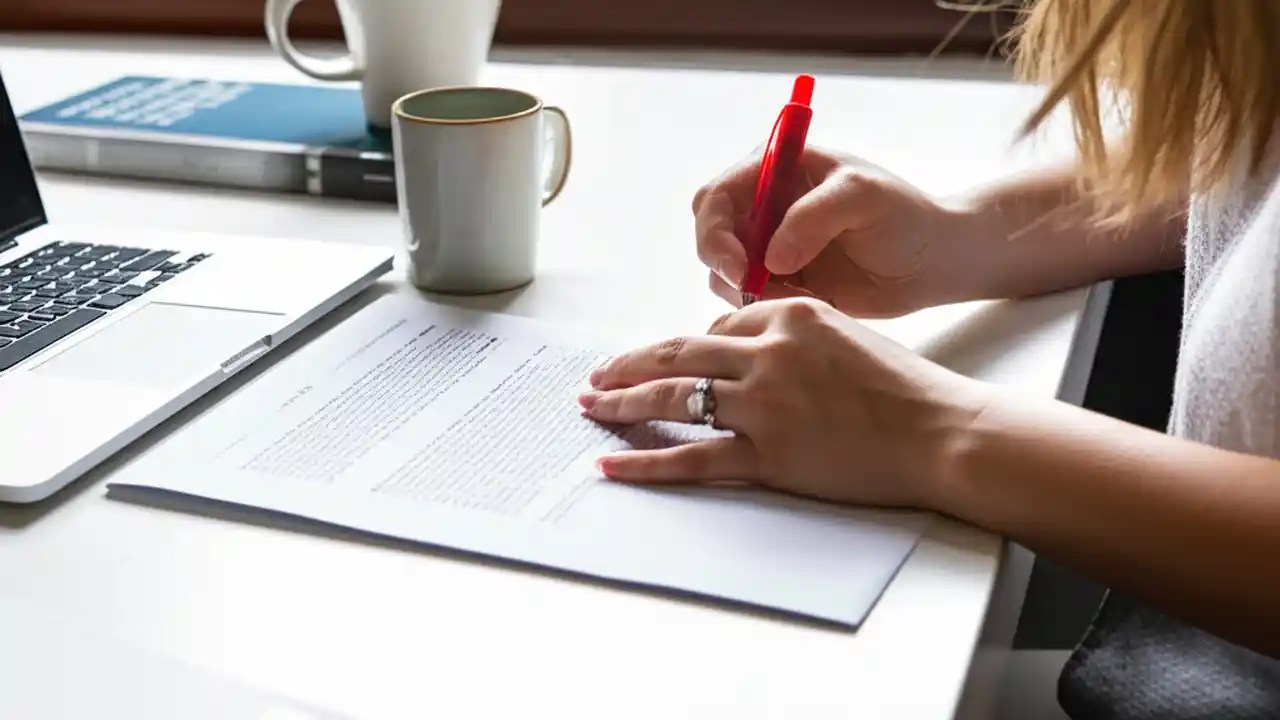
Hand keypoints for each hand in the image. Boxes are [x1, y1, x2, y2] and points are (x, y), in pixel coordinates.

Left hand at [577, 298, 987, 508]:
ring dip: (622, 401)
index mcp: (789, 314)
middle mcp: (767, 352)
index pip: (718, 321)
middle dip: (628, 363)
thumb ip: (792, 335)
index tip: (667, 360)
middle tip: (597, 374)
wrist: (942, 432)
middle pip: (677, 352)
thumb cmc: (904, 386)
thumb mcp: (846, 334)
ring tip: (592, 407)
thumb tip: (745, 344)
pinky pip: (692, 459)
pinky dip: (646, 464)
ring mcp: (764, 404)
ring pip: (672, 397)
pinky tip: (613, 465)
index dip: (688, 345)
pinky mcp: (768, 454)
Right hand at [694, 146, 976, 316]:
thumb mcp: (864, 197)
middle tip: (755, 289)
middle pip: (709, 234)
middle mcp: (763, 205)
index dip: (715, 231)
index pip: (716, 196)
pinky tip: (813, 301)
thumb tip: (772, 257)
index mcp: (775, 168)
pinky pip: (750, 299)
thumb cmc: (903, 216)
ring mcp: (767, 245)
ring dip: (752, 289)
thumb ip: (814, 217)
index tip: (739, 265)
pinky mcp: (779, 282)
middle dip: (724, 265)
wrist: (930, 262)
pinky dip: (770, 306)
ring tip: (807, 292)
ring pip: (724, 273)